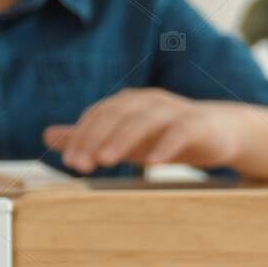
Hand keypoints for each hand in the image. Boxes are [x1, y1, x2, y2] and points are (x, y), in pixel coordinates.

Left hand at [43, 89, 244, 172]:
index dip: (82, 136)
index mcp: (129, 103)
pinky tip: (153, 163)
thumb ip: (90, 137)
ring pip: (144, 120)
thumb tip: (47, 136)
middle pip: (117, 114)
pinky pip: (180, 131)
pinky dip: (166, 145)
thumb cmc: (167, 135)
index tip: (70, 162)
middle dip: (95, 138)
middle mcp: (149, 102)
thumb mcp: (125, 139)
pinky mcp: (198, 124)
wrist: (221, 133)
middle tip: (80, 165)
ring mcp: (174, 111)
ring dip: (123, 139)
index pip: (98, 115)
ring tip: (106, 161)